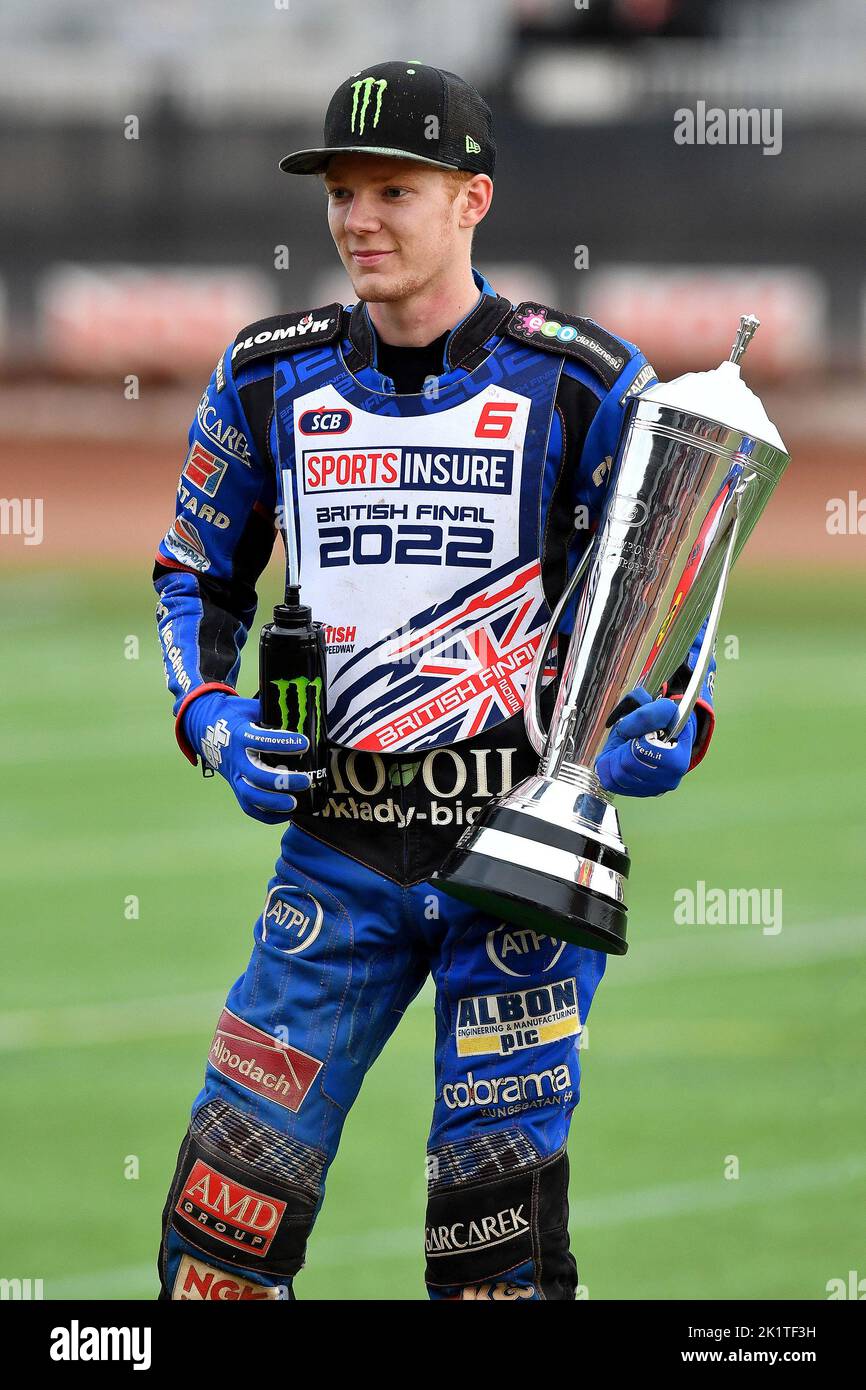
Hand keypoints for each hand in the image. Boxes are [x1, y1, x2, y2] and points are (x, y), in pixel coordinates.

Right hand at [183, 692, 310, 823]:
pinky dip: (268, 815)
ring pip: (250, 796)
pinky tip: (287, 813)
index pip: (260, 740)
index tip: (304, 743)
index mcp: (239, 735)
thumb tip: (302, 712)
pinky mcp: (236, 787)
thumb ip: (272, 711)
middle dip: (282, 781)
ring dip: (273, 803)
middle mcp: (236, 758)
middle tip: (305, 780)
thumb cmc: (234, 715)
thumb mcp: (250, 707)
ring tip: (295, 804)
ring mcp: (234, 776)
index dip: (283, 742)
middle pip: (256, 775)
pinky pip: (249, 807)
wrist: (204, 728)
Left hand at [595, 686, 694, 797]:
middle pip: (626, 764)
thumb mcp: (664, 709)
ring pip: (617, 775)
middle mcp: (667, 781)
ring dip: (615, 756)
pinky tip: (618, 758)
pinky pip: (610, 782)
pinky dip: (608, 767)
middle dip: (623, 746)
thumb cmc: (667, 724)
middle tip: (632, 740)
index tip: (643, 731)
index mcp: (678, 762)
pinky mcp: (636, 793)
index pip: (641, 750)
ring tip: (626, 748)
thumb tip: (625, 729)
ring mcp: (651, 790)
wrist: (667, 737)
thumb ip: (646, 714)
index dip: (636, 735)